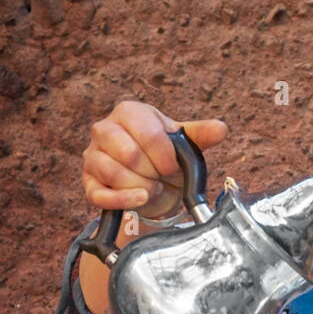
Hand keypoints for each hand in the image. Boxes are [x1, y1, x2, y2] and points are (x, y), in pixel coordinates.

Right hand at [82, 99, 227, 219]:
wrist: (154, 183)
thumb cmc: (166, 157)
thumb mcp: (185, 144)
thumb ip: (201, 135)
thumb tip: (221, 129)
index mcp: (129, 112)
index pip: (148, 134)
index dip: (166, 157)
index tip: (174, 167)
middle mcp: (104, 129)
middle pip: (129, 154)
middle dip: (153, 173)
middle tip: (162, 177)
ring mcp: (93, 156)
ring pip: (114, 173)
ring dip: (141, 187)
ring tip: (152, 187)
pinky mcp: (89, 183)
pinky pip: (100, 195)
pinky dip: (124, 200)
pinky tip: (141, 199)